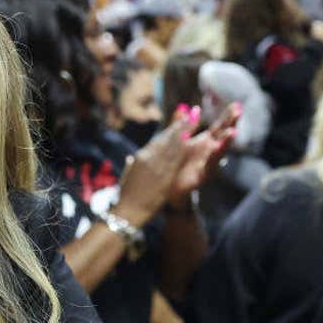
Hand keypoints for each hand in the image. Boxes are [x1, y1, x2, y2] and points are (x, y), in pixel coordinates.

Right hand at [115, 111, 197, 225]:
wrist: (128, 210)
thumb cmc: (126, 195)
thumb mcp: (128, 175)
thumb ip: (132, 164)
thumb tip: (131, 158)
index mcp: (141, 157)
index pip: (159, 139)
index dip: (172, 128)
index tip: (181, 118)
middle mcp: (149, 158)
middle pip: (167, 138)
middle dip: (181, 124)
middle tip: (193, 112)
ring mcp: (156, 166)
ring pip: (173, 145)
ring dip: (185, 131)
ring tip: (196, 119)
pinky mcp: (163, 176)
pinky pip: (175, 159)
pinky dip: (183, 148)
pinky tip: (191, 139)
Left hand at [168, 102, 239, 202]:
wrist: (167, 188)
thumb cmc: (174, 164)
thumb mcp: (176, 141)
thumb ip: (182, 125)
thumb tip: (185, 107)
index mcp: (203, 143)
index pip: (218, 127)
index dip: (227, 117)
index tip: (237, 105)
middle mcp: (208, 153)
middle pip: (222, 136)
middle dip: (230, 124)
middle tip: (239, 112)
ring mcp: (206, 164)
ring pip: (218, 151)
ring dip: (225, 142)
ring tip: (232, 131)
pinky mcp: (200, 176)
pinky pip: (208, 166)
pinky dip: (213, 157)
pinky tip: (216, 149)